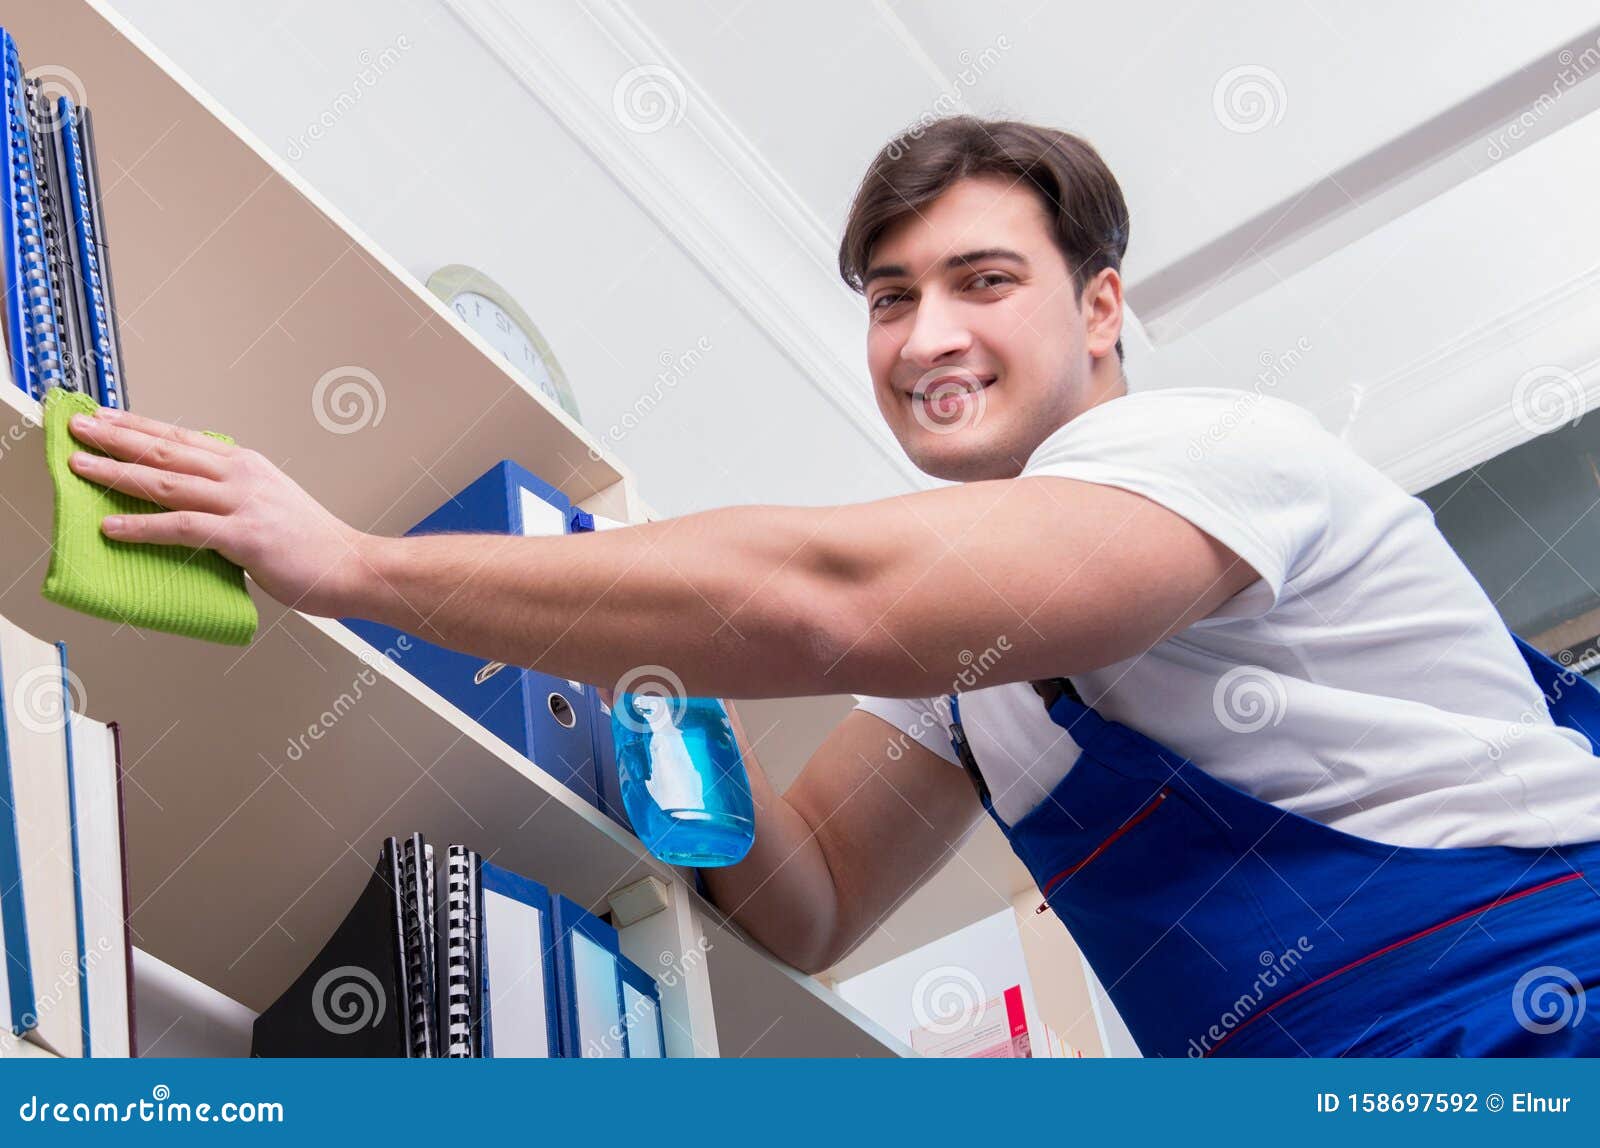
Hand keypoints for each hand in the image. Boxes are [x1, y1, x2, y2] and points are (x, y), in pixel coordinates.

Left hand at [66, 406, 375, 617]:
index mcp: (246, 464)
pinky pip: (182, 527)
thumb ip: (230, 495)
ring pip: (166, 482)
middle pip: (166, 449)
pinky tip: (112, 527)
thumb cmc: (312, 545)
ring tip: (79, 466)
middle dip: (115, 436)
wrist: (351, 566)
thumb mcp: (269, 503)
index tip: (103, 416)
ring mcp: (242, 503)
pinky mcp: (243, 536)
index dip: (137, 425)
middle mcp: (241, 475)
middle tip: (77, 427)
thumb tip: (190, 499)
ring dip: (117, 472)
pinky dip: (143, 526)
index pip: (180, 437)